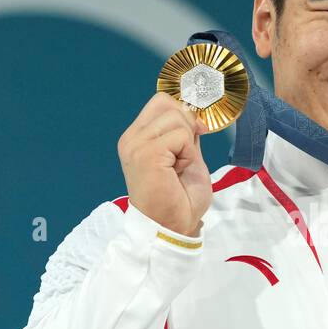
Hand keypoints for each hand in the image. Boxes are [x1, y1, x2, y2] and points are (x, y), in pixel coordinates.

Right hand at [117, 92, 211, 237]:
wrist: (173, 227)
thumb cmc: (179, 199)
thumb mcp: (186, 157)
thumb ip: (185, 135)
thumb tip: (195, 113)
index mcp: (138, 137)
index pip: (161, 101)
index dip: (183, 113)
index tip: (195, 135)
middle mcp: (132, 138)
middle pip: (168, 104)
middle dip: (187, 126)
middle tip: (185, 156)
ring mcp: (136, 145)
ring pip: (176, 117)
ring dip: (188, 142)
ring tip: (179, 166)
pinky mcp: (146, 153)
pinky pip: (180, 135)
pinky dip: (188, 152)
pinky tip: (178, 170)